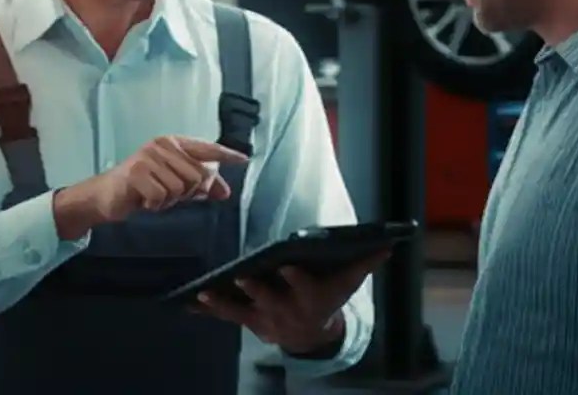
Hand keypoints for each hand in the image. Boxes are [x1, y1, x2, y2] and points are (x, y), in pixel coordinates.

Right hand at [53, 136, 247, 238]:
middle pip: (197, 176)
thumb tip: (224, 192)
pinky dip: (155, 206)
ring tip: (154, 196)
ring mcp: (148, 157)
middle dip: (188, 193)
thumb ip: (200, 186)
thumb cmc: (143, 188)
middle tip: (170, 196)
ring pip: (180, 188)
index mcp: (173, 143)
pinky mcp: (137, 172)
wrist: (107, 196)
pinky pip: (162, 197)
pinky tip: (144, 201)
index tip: (244, 159)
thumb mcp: (174, 185)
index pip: (206, 148)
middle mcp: (162, 145)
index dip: (225, 154)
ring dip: (169, 201)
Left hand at [192, 249, 390, 356]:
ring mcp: (265, 319)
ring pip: (242, 310)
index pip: (304, 287)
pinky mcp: (248, 321)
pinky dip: (208, 308)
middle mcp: (287, 311)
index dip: (296, 278)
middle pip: (270, 299)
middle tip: (242, 274)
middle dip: (257, 288)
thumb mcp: (348, 282)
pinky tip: (188, 299)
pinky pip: (226, 314)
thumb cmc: (330, 296)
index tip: (287, 265)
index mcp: (312, 298)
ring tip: (205, 290)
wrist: (313, 334)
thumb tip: (390, 243)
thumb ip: (366, 261)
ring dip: (223, 301)